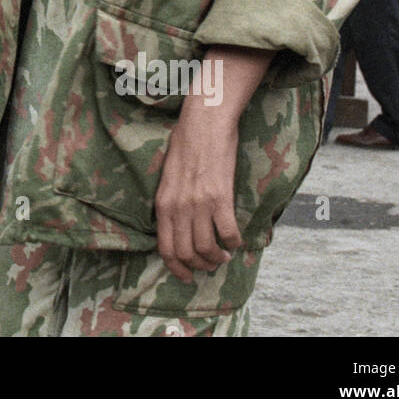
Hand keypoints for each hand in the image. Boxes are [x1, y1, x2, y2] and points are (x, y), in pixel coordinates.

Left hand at [154, 98, 242, 282]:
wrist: (204, 122)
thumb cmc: (186, 144)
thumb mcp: (168, 176)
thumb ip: (171, 202)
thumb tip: (178, 226)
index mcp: (162, 203)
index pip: (165, 248)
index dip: (177, 268)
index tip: (188, 276)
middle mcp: (178, 207)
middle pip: (187, 253)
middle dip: (200, 266)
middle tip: (211, 264)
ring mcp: (199, 203)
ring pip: (208, 248)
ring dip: (218, 257)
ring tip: (224, 254)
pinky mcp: (220, 197)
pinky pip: (228, 232)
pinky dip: (234, 242)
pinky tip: (236, 239)